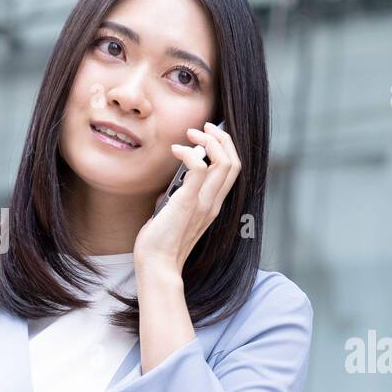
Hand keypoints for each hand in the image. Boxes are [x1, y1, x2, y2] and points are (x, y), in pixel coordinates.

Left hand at [137, 120, 240, 275]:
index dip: (226, 148)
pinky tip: (175, 150)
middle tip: (203, 127)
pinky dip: (189, 152)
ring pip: (224, 162)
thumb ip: (179, 198)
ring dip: (209, 141)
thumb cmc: (161, 242)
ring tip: (191, 134)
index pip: (233, 170)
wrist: (157, 264)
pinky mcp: (188, 202)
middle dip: (222, 138)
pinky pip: (199, 169)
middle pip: (234, 162)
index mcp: (213, 205)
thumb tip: (172, 183)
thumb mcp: (175, 214)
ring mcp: (203, 203)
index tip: (209, 136)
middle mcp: (213, 203)